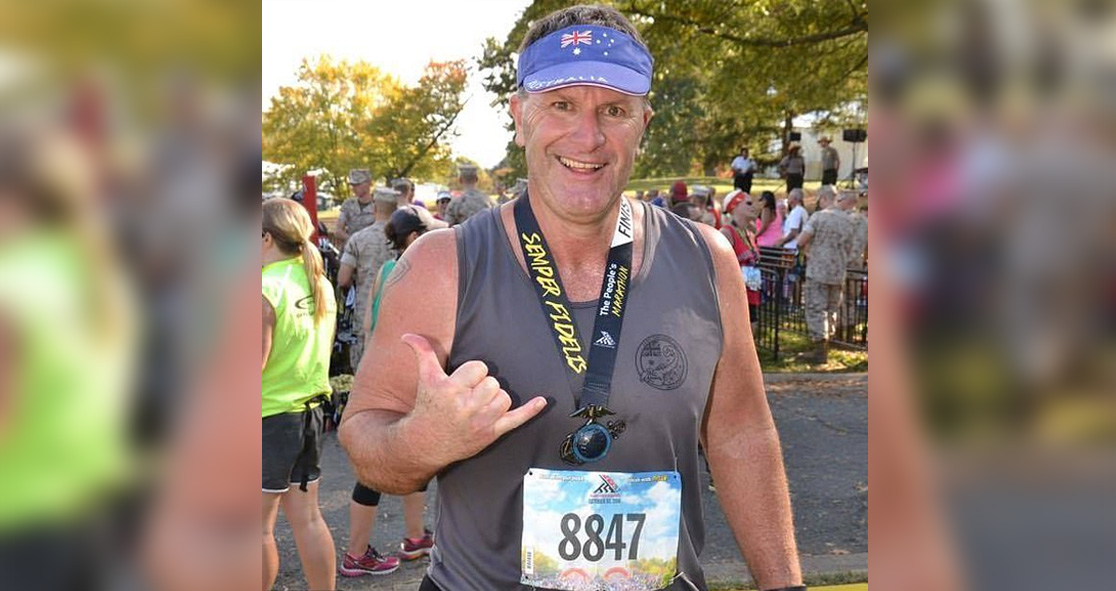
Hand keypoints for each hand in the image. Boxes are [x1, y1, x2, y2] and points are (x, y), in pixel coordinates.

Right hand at [402, 333, 547, 463]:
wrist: (425, 443)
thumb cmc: (428, 407)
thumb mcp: (425, 379)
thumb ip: (422, 353)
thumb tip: (407, 335)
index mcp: (450, 389)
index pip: (479, 368)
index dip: (473, 373)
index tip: (462, 383)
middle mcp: (466, 406)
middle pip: (493, 382)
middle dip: (483, 386)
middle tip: (468, 397)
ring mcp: (481, 421)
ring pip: (504, 397)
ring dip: (495, 399)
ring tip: (479, 405)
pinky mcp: (491, 433)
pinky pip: (516, 419)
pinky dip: (530, 410)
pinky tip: (542, 401)